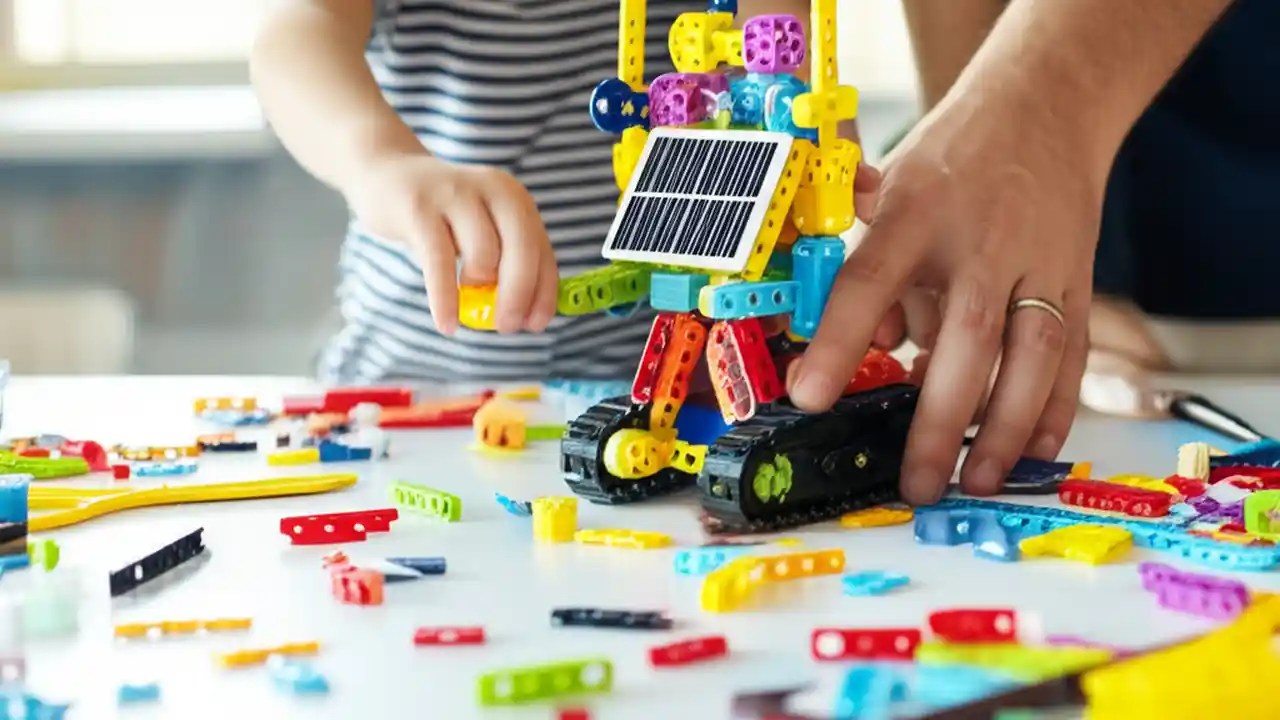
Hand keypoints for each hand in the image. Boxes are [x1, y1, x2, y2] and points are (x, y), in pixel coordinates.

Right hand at [345, 153, 557, 334]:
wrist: (385, 173)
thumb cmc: (440, 216)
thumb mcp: (480, 230)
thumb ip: (503, 262)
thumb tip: (523, 316)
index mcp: (513, 197)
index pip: (541, 249)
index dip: (543, 291)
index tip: (535, 324)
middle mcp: (491, 188)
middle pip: (522, 249)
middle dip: (519, 295)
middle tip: (507, 327)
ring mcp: (455, 194)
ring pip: (484, 255)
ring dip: (478, 289)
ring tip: (466, 302)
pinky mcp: (419, 207)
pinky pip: (439, 262)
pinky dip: (446, 299)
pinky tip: (447, 324)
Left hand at [787, 89, 1104, 503]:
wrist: (1044, 107)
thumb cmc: (950, 161)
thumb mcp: (889, 194)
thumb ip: (871, 269)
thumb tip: (871, 348)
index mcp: (916, 213)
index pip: (867, 282)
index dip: (837, 342)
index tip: (807, 397)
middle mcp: (983, 241)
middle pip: (966, 337)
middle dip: (940, 421)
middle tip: (914, 484)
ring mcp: (1040, 263)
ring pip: (1033, 356)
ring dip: (1004, 429)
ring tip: (973, 482)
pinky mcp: (1079, 280)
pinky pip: (1073, 355)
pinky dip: (1055, 410)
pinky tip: (1031, 453)